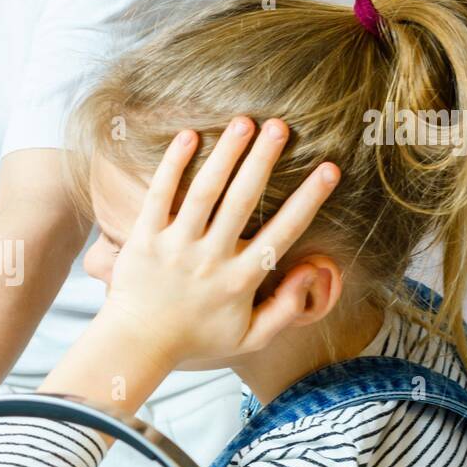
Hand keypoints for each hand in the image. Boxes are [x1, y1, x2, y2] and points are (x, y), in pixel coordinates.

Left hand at [97, 118, 338, 368]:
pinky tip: (188, 136)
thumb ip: (287, 310)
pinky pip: (158, 195)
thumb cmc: (196, 339)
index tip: (329, 169)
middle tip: (281, 126)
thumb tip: (311, 271)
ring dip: (225, 155)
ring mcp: (175, 246)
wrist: (137, 344)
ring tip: (244, 122)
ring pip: (204, 192)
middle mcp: (210, 259)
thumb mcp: (249, 338)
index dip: (308, 200)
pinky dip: (172, 165)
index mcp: (240, 281)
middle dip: (263, 161)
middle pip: (243, 201)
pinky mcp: (143, 238)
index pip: (283, 233)